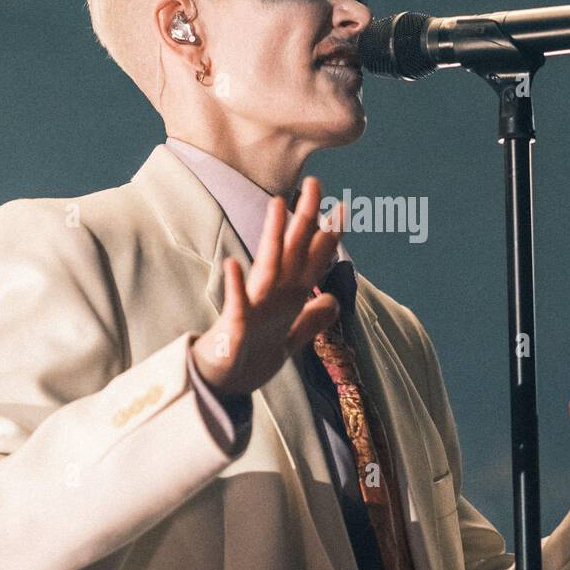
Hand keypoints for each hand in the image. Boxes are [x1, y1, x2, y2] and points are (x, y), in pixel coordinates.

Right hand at [190, 177, 345, 396]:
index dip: (330, 235)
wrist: (224, 386)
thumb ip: (313, 320)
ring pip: (267, 266)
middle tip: (315, 182)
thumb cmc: (254, 358)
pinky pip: (236, 304)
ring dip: (272, 236)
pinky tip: (234, 265)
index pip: (312, 260)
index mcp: (288, 297)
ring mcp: (253, 307)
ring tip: (277, 204)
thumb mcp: (292, 339)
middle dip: (305, 217)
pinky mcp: (235, 327)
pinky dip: (236, 286)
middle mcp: (272, 294)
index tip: (345, 207)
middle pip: (292, 250)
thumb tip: (335, 303)